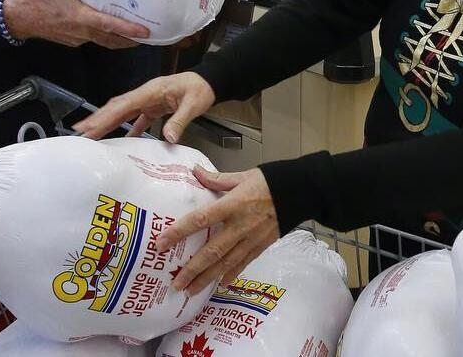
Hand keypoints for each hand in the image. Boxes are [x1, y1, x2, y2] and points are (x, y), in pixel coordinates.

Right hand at [5, 0, 150, 48]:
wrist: (17, 18)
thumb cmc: (35, 0)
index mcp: (80, 18)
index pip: (110, 26)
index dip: (129, 30)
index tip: (145, 32)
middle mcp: (82, 31)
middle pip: (111, 40)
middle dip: (130, 40)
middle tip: (147, 36)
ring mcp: (76, 38)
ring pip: (102, 41)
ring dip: (118, 40)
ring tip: (133, 34)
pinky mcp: (71, 39)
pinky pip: (92, 38)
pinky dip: (103, 35)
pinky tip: (106, 26)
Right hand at [73, 72, 214, 141]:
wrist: (209, 81)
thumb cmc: (200, 89)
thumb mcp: (193, 104)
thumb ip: (180, 120)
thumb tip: (168, 138)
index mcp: (150, 91)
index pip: (123, 105)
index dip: (105, 116)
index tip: (90, 126)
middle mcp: (144, 95)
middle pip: (117, 107)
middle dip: (98, 119)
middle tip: (80, 132)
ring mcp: (147, 101)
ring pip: (122, 112)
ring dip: (107, 123)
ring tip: (91, 135)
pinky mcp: (153, 108)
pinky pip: (136, 119)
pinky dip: (127, 130)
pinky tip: (121, 142)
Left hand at [156, 167, 279, 294]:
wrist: (300, 191)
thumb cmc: (268, 181)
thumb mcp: (241, 176)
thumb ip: (216, 178)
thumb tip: (194, 171)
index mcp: (232, 204)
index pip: (200, 219)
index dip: (180, 232)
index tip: (161, 243)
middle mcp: (240, 225)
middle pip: (212, 251)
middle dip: (193, 269)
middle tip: (176, 283)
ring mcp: (251, 238)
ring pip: (226, 263)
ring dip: (207, 279)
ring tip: (191, 291)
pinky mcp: (261, 245)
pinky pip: (244, 263)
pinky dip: (231, 274)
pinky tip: (220, 284)